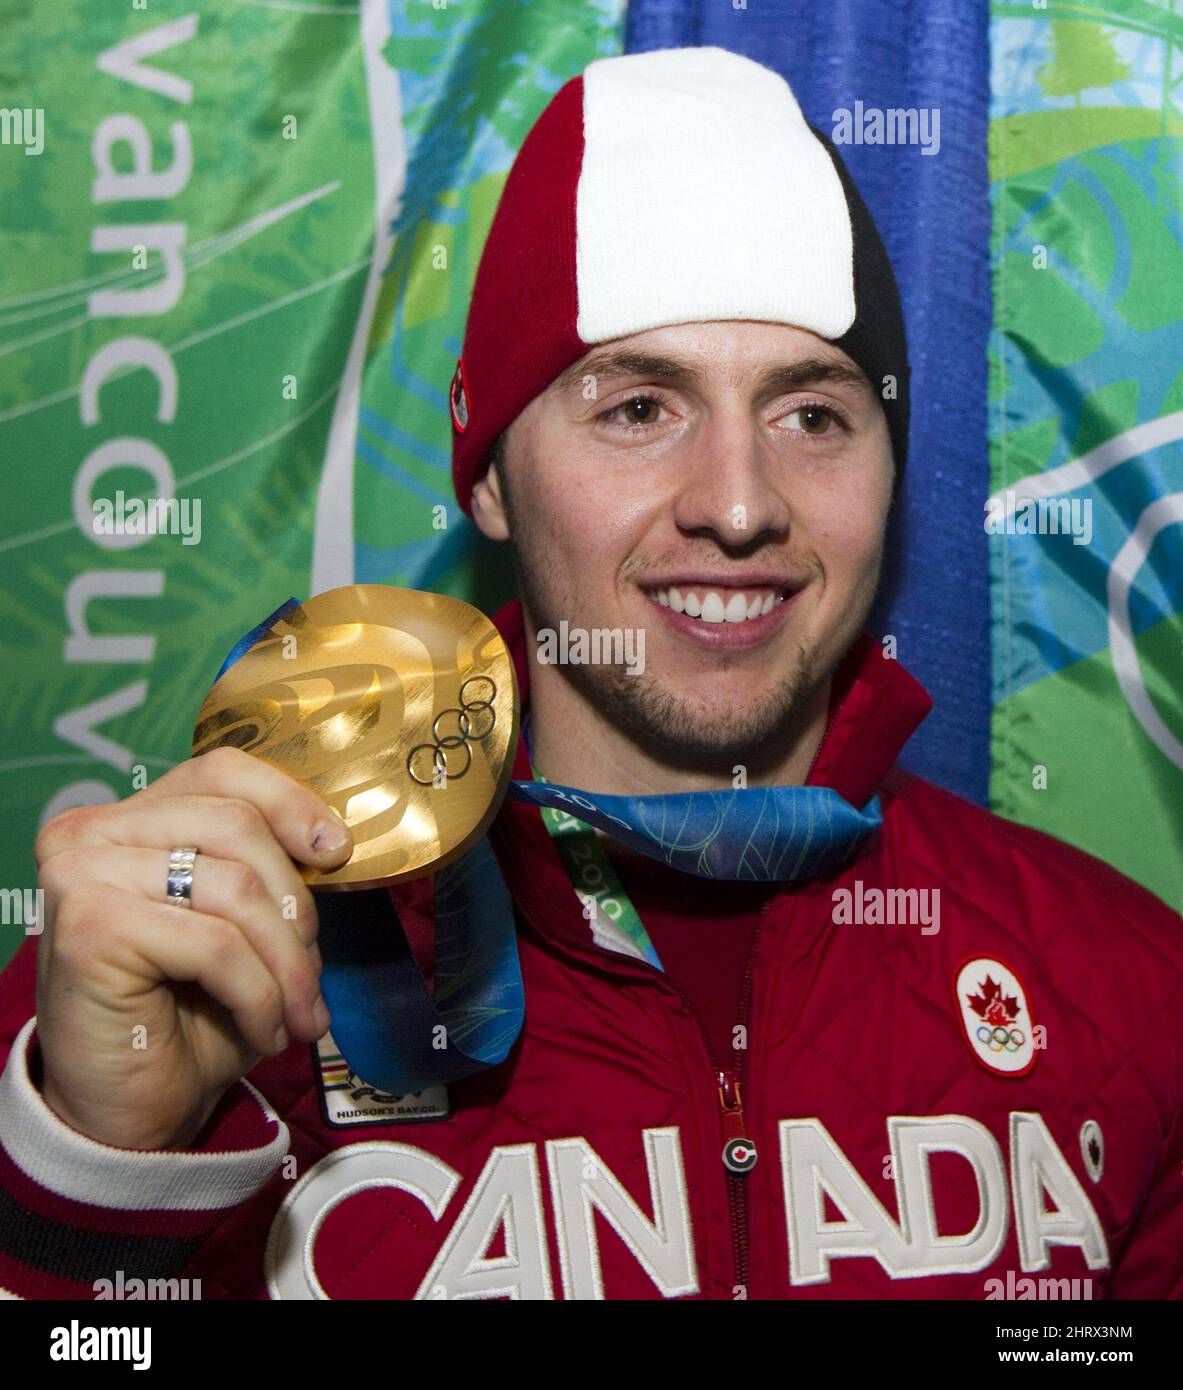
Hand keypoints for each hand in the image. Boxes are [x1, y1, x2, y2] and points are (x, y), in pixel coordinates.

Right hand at [33, 747, 352, 1149]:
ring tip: (298, 1013)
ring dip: (286, 962)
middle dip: (297, 906)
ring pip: (234, 886)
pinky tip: (264, 1031)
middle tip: (312, 977)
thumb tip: (333, 839)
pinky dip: (258, 994)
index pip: (221, 770)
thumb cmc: (192, 1013)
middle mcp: (92, 832)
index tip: (336, 851)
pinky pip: (216, 943)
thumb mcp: (243, 925)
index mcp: (130, 818)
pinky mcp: (88, 926)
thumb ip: (267, 868)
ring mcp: (82, 873)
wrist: (133, 1109)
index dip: (289, 802)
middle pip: (237, 825)